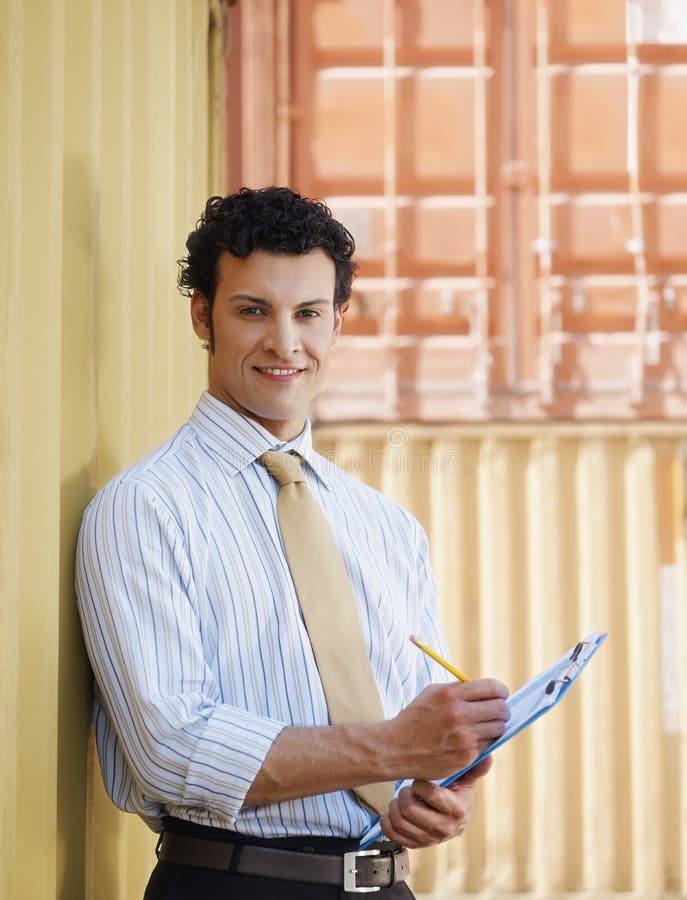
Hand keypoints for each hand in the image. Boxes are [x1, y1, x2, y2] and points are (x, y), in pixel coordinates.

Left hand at [378, 756, 492, 848]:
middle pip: (409, 809)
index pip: (429, 793)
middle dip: (404, 794)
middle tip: (407, 788)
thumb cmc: (457, 791)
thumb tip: (487, 756)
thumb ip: (474, 768)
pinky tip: (393, 811)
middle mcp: (445, 829)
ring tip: (402, 798)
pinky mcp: (417, 845)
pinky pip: (393, 835)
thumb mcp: (466, 778)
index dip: (419, 782)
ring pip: (399, 821)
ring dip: (395, 805)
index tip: (420, 780)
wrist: (454, 814)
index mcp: (458, 811)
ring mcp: (430, 840)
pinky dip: (387, 821)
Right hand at [387, 679, 508, 780]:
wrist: (396, 747)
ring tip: (481, 726)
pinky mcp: (465, 757)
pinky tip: (467, 741)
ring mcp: (464, 738)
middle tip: (496, 712)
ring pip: (498, 729)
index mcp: (452, 695)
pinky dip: (481, 743)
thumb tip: (488, 691)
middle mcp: (460, 715)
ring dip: (494, 727)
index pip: (493, 688)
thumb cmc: (416, 717)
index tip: (501, 694)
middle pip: (501, 709)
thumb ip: (460, 689)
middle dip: (502, 710)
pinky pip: (487, 747)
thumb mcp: (433, 693)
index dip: (501, 691)